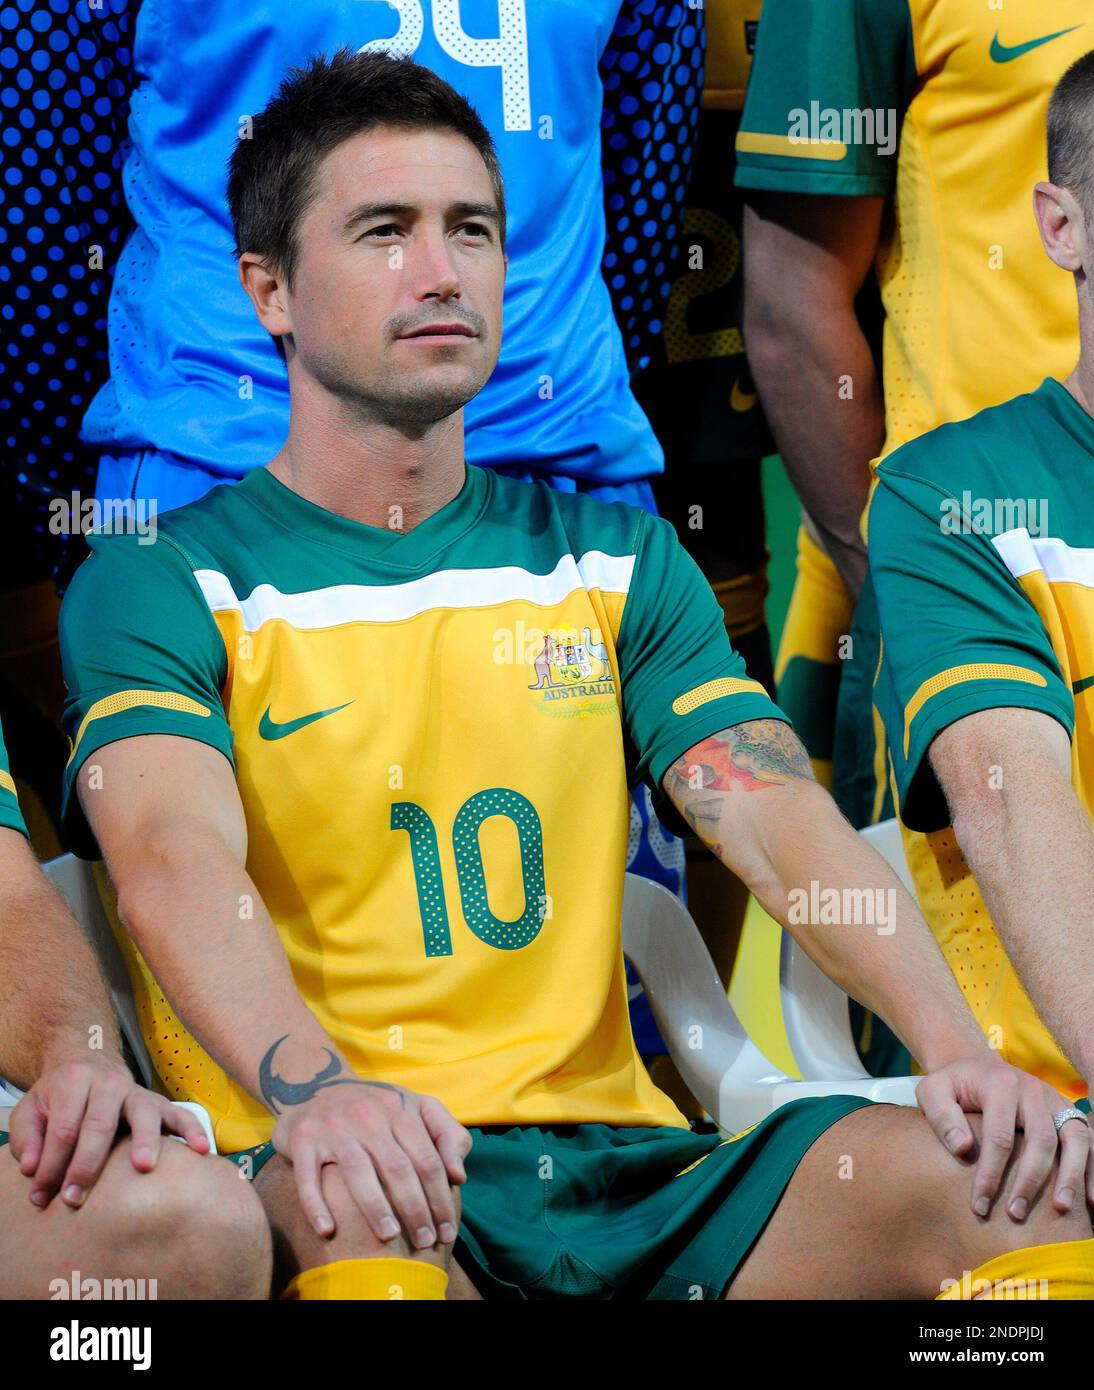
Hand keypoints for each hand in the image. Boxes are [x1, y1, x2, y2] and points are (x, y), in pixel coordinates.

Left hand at [10, 1055, 210, 1207]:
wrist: (88, 1064)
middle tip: (75, 1198)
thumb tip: (34, 1167)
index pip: (63, 1129)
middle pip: (99, 1125)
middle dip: (86, 1165)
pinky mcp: (158, 1102)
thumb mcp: (31, 1110)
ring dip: (144, 1141)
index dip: (51, 1165)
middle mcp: (109, 1083)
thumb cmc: (59, 1097)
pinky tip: (201, 1149)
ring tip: (143, 1166)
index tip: (40, 1196)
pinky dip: (191, 1131)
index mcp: (74, 1081)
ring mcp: (137, 1092)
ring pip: (143, 1115)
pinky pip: (180, 1114)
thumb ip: (28, 1138)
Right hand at [272, 1080, 471, 1246]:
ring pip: (357, 1171)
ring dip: (375, 1207)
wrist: (316, 1085)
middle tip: (424, 1242)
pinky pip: (307, 1177)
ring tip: (390, 1236)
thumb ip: (447, 1135)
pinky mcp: (302, 1139)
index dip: (440, 1197)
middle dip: (415, 1208)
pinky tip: (328, 1231)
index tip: (447, 1231)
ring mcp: (332, 1126)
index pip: (427, 1159)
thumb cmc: (377, 1108)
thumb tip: (458, 1176)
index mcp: (399, 1108)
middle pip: (397, 1167)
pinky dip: (316, 1205)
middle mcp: (367, 1115)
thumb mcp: (416, 1108)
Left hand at [917, 1057, 1092, 1220]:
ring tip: (1061, 1209)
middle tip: (1015, 1214)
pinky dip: (1092, 1168)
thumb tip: (963, 1149)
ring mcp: (1054, 1099)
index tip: (980, 1205)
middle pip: (1041, 1140)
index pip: (1000, 1137)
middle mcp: (1033, 1090)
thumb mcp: (932, 1091)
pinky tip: (1089, 1199)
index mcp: (1000, 1084)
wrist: (976, 1065)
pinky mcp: (1067, 1110)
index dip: (991, 1175)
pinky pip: (1088, 1138)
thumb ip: (941, 1116)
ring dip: (1071, 1175)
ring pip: (1074, 1137)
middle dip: (1030, 1181)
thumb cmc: (953, 1085)